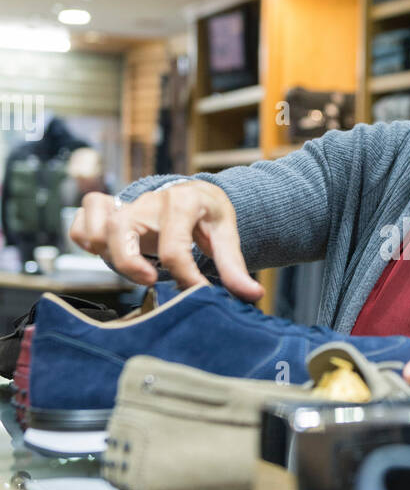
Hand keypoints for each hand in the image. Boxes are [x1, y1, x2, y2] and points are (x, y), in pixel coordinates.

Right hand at [70, 183, 263, 299]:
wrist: (194, 194)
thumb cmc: (208, 215)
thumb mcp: (226, 234)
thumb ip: (233, 266)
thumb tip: (251, 294)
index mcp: (182, 201)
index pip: (174, 247)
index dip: (186, 278)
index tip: (197, 294)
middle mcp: (147, 201)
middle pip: (119, 229)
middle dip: (129, 263)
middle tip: (150, 280)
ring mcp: (124, 206)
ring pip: (94, 227)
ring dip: (107, 254)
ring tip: (133, 267)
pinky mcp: (108, 213)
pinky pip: (79, 225)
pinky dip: (86, 242)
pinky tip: (110, 255)